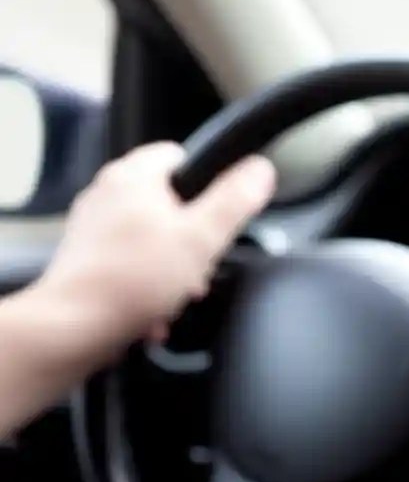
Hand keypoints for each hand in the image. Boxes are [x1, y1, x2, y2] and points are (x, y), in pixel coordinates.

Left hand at [35, 141, 275, 356]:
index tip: (216, 216)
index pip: (180, 155)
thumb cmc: (133, 281)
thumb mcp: (202, 238)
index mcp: (133, 177)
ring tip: (177, 292)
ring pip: (152, 236)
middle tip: (198, 263)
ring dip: (172, 265)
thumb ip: (234, 201)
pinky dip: (147, 282)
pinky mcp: (87, 257)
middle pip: (169, 202)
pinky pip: (131, 262)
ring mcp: (93, 225)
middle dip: (191, 236)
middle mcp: (106, 193)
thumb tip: (259, 170)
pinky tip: (155, 306)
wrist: (76, 326)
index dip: (206, 184)